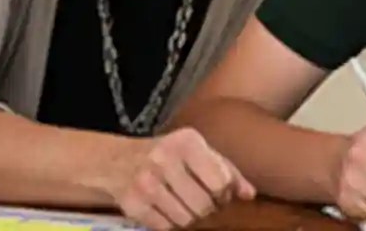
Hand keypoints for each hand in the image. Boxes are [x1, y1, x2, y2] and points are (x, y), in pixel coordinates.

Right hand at [109, 128, 255, 229]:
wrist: (116, 160)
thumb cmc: (168, 155)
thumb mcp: (198, 152)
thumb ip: (227, 170)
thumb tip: (249, 195)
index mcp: (186, 142)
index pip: (220, 182)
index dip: (223, 193)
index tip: (217, 191)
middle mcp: (164, 159)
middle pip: (204, 205)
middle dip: (207, 208)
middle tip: (201, 200)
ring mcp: (146, 183)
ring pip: (185, 220)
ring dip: (189, 217)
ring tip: (182, 203)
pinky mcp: (132, 204)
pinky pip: (165, 227)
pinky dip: (169, 223)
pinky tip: (165, 208)